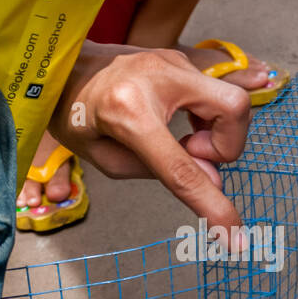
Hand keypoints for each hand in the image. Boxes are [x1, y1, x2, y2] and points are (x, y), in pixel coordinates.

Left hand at [48, 42, 249, 232]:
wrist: (61, 67)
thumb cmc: (76, 115)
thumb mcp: (106, 159)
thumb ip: (160, 172)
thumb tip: (212, 179)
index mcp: (128, 111)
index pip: (182, 168)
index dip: (212, 206)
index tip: (236, 239)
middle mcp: (158, 77)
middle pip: (234, 109)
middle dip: (228, 146)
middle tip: (192, 155)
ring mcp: (173, 61)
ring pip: (232, 101)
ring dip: (218, 133)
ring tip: (183, 141)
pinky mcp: (179, 59)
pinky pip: (217, 94)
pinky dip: (211, 118)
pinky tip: (185, 125)